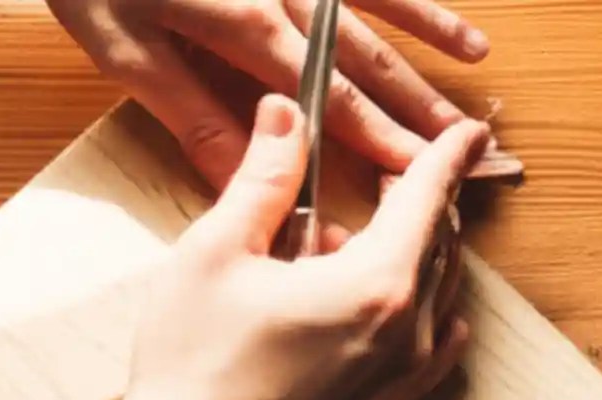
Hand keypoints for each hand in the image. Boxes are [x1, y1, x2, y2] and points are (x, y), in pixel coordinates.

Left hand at [48, 0, 489, 188]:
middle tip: (462, 142)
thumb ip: (190, 115)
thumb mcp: (127, 55)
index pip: (327, 99)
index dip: (375, 139)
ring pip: (374, 3)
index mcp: (246, 25)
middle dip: (414, 104)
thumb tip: (244, 179)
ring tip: (475, 64)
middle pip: (364, 56)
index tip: (416, 173)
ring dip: (425, 34)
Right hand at [110, 94, 488, 399]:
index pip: (426, 197)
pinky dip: (426, 311)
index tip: (467, 131)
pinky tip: (415, 309)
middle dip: (419, 202)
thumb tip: (284, 117)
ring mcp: (398, 381)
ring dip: (411, 254)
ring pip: (436, 294)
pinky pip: (432, 349)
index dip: (445, 155)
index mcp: (375, 283)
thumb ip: (261, 180)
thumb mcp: (216, 254)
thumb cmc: (192, 368)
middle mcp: (406, 333)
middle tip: (385, 175)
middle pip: (438, 244)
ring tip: (348, 241)